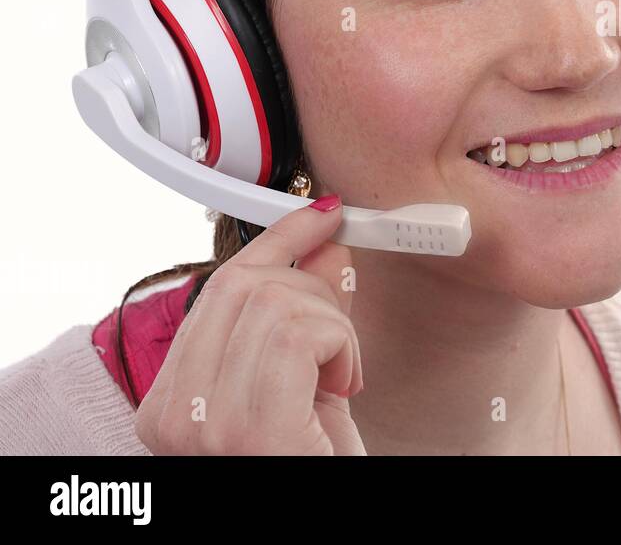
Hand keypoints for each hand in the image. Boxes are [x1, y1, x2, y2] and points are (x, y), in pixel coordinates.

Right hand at [135, 196, 366, 454]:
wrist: (330, 514)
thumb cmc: (316, 461)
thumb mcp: (313, 375)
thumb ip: (311, 309)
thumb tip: (325, 238)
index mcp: (170, 403)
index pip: (220, 290)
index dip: (276, 242)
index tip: (320, 212)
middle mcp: (171, 415)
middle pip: (250, 287)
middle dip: (315, 289)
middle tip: (342, 327)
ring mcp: (201, 425)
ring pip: (280, 304)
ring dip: (333, 329)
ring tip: (337, 378)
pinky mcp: (246, 429)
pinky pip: (299, 334)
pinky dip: (340, 348)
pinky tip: (342, 387)